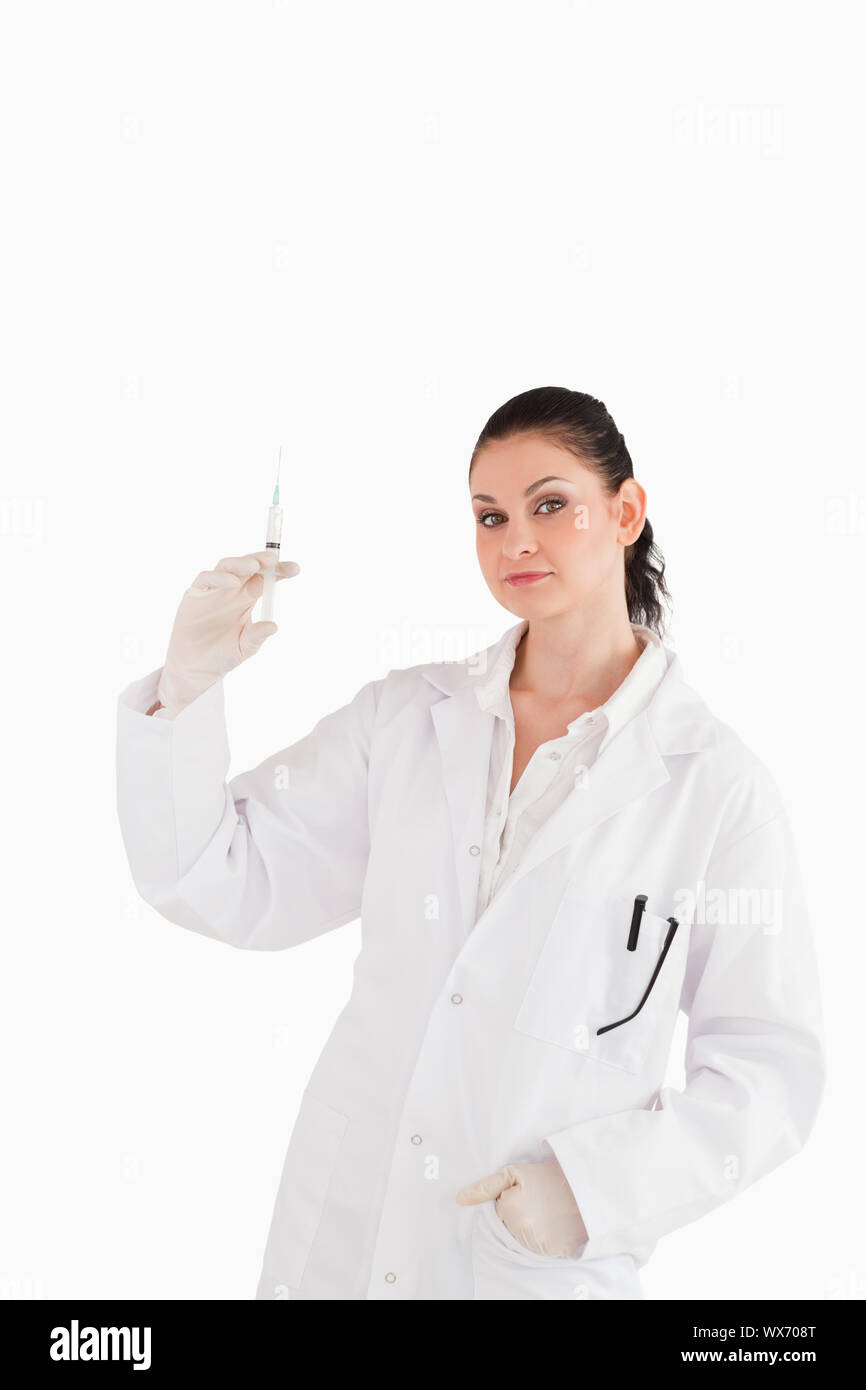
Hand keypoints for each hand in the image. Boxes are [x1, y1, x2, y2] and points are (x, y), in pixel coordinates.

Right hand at [156, 550, 299, 716]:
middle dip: (262, 561)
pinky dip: (220, 577)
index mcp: (249, 597)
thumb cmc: (223, 654)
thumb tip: (273, 626)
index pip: (266, 578)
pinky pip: (206, 579)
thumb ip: (256, 637)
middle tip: (274, 559)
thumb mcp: (243, 648)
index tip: (295, 569)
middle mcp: (233, 589)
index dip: (280, 571)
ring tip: (255, 565)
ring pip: (227, 566)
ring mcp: (214, 589)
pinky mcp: (195, 594)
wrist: (196, 667)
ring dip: (241, 563)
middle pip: (248, 566)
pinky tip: (233, 582)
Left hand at [455, 1158, 587, 1256]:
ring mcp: (534, 1242)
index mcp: (508, 1205)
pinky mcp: (547, 1252)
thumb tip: (460, 1199)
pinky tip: (550, 1226)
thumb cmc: (550, 1178)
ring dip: (526, 1228)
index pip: (497, 1210)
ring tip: (545, 1213)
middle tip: (537, 1202)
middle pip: (506, 1225)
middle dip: (517, 1215)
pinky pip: (533, 1248)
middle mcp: (518, 1227)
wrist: (586, 1190)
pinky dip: (539, 1239)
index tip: (527, 1193)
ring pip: (518, 1238)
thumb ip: (486, 1186)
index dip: (510, 1200)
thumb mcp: (516, 1173)